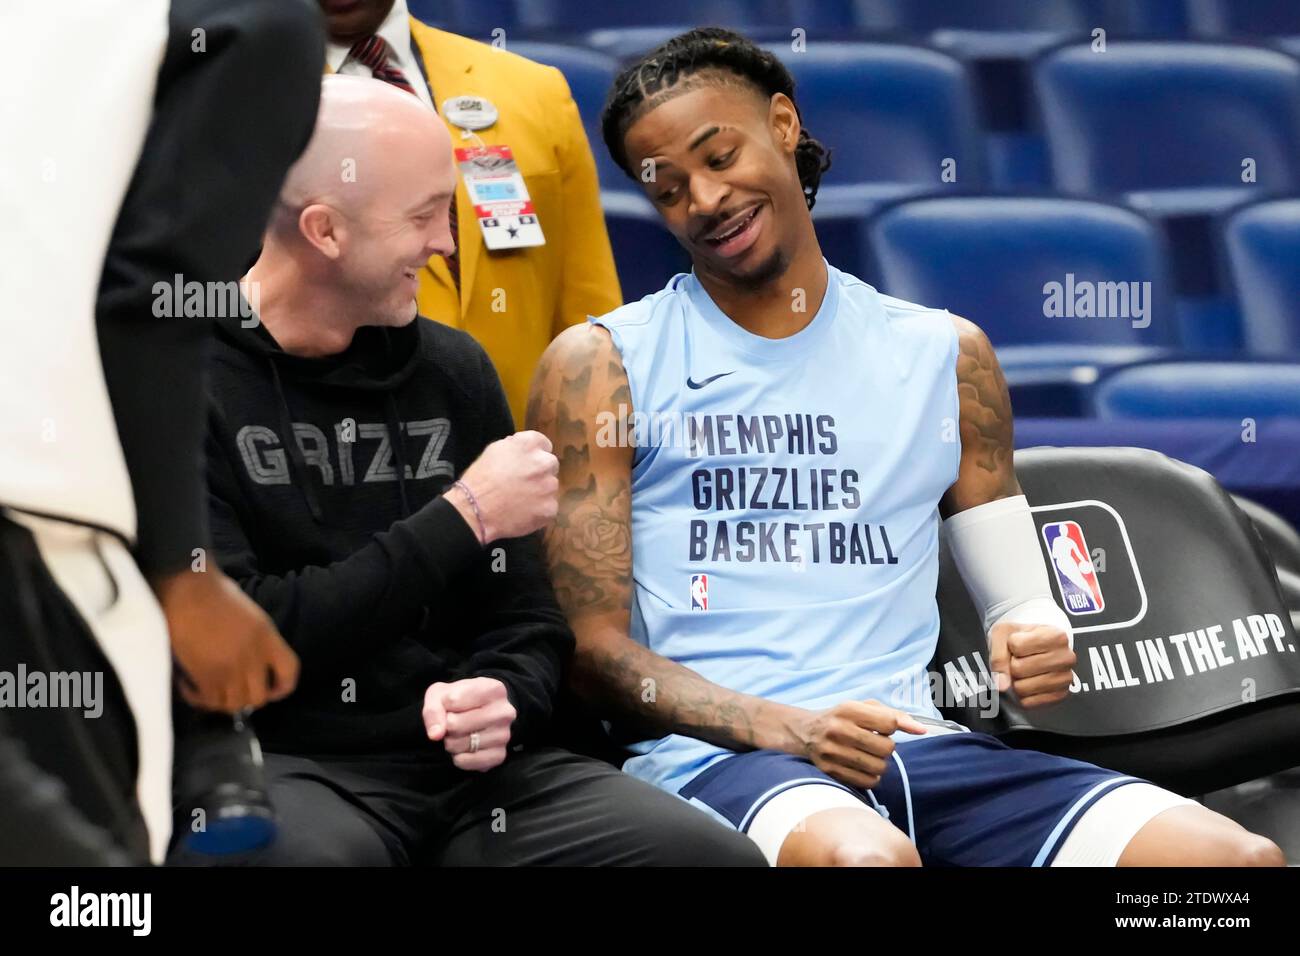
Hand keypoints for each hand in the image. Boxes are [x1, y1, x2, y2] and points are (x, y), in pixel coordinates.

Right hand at [152, 567, 298, 712]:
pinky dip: (199, 699)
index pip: (289, 671)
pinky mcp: (205, 675)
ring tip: (212, 691)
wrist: (187, 590)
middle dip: (248, 699)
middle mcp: (253, 658)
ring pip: (233, 704)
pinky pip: (207, 701)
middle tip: (234, 691)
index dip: (284, 687)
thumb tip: (253, 660)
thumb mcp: (251, 614)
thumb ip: (257, 640)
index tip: (273, 690)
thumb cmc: (216, 593)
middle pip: (259, 697)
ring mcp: (229, 669)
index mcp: (267, 638)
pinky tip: (190, 687)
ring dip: (223, 702)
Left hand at [422, 677, 515, 770]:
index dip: (444, 705)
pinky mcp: (500, 755)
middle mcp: (504, 712)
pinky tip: (465, 747)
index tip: (452, 705)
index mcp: (494, 689)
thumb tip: (435, 734)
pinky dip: (458, 757)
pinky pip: (465, 761)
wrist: (478, 714)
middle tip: (454, 723)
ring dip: (451, 742)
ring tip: (460, 734)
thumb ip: (433, 709)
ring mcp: (504, 735)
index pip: (453, 700)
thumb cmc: (459, 701)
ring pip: (459, 744)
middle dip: (447, 726)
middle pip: (455, 724)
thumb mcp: (441, 694)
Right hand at [449, 431, 558, 542]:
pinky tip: (523, 512)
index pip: (543, 444)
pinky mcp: (550, 507)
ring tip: (520, 499)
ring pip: (550, 487)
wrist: (476, 510)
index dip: (534, 455)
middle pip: (550, 465)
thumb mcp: (494, 450)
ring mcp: (549, 486)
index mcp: (529, 444)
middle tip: (523, 483)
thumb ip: (515, 446)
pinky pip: (549, 507)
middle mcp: (544, 462)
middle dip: (540, 472)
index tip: (527, 464)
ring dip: (540, 491)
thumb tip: (524, 450)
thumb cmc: (480, 479)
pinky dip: (539, 510)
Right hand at [793, 700, 927, 788]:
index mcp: (848, 709)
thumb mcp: (864, 708)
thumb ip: (894, 715)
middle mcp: (838, 730)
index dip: (892, 728)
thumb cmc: (842, 718)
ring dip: (879, 763)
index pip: (889, 723)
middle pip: (887, 748)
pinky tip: (862, 766)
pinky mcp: (830, 771)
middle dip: (886, 747)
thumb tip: (922, 730)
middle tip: (875, 743)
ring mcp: (832, 752)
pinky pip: (868, 781)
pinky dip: (871, 776)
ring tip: (868, 755)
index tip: (883, 728)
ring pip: (879, 767)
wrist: (805, 732)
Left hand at [988, 622, 1076, 708]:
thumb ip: (998, 657)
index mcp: (1056, 636)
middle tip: (1020, 659)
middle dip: (1012, 665)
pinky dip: (1022, 695)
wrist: (1033, 648)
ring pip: (1023, 688)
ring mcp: (1065, 678)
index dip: (1011, 646)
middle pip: (1019, 669)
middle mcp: (1066, 657)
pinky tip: (1029, 682)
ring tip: (1025, 671)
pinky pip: (1028, 702)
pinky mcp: (1059, 696)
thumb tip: (1002, 683)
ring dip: (1016, 681)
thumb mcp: (1003, 635)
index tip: (1018, 644)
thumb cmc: (1021, 639)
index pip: (1017, 646)